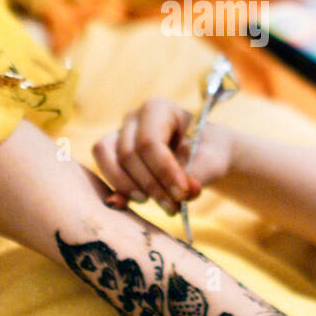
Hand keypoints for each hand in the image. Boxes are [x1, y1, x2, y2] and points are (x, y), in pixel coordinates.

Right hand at [92, 98, 236, 214]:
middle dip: (150, 185)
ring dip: (127, 187)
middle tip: (173, 206)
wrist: (203, 154)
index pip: (150, 142)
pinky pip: (103, 168)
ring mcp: (120, 133)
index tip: (182, 194)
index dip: (163, 171)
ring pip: (107, 158)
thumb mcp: (211, 162)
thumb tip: (186, 195)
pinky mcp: (112, 153)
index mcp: (160, 108)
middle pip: (128, 153)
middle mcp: (134, 117)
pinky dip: (118, 189)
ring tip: (154, 203)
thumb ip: (198, 176)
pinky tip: (136, 202)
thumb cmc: (208, 153)